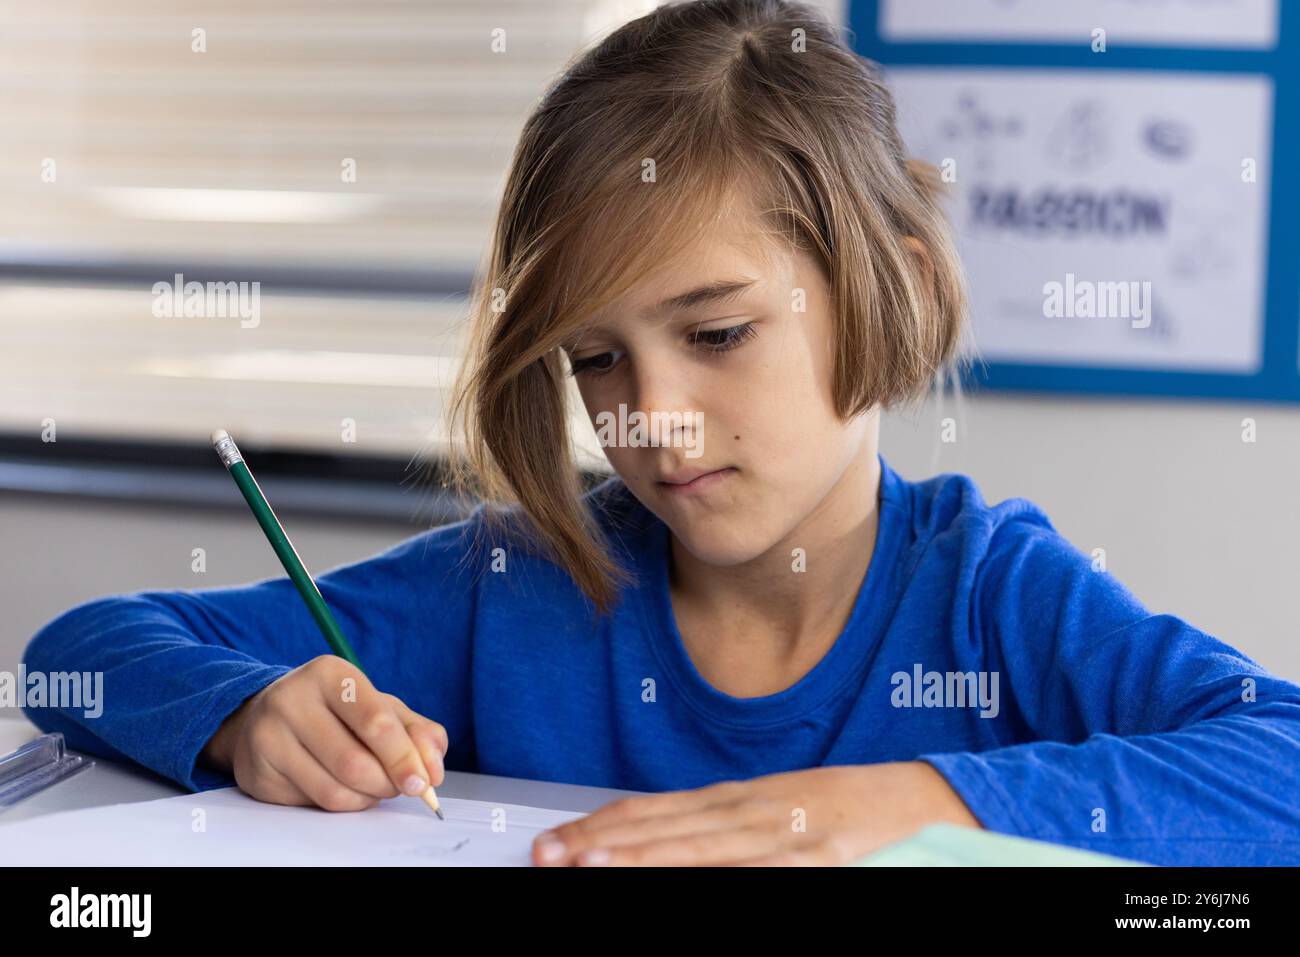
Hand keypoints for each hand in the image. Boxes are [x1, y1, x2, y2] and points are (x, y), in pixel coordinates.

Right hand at [200, 654, 447, 811]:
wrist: (267, 719)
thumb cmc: (336, 713)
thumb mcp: (381, 707)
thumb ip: (417, 732)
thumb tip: (433, 769)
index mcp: (330, 674)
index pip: (375, 721)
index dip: (404, 757)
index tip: (423, 783)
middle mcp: (292, 699)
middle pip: (355, 763)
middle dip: (388, 784)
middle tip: (400, 787)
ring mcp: (269, 737)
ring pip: (335, 790)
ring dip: (367, 798)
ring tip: (374, 786)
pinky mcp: (259, 773)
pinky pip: (314, 804)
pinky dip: (342, 804)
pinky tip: (343, 787)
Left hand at [531, 762, 979, 865]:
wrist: (925, 799)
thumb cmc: (849, 809)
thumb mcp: (777, 811)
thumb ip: (725, 827)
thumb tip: (665, 837)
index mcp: (737, 799)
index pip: (654, 810)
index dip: (603, 825)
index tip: (559, 839)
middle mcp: (749, 811)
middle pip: (662, 826)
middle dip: (601, 842)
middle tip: (547, 853)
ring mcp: (780, 835)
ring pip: (696, 847)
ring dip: (640, 855)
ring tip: (588, 863)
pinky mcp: (812, 859)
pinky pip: (754, 869)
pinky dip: (709, 871)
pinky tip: (678, 874)